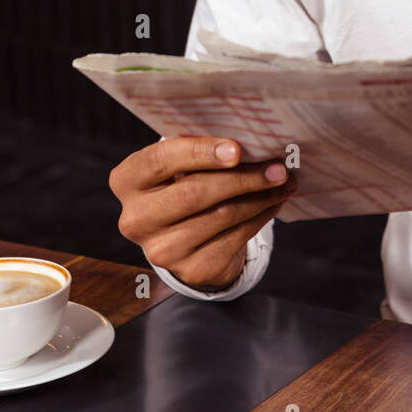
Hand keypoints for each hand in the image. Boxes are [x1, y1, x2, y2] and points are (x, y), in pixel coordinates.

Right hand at [110, 136, 295, 289]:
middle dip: (242, 177)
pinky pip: (236, 237)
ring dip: (260, 196)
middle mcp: (136, 219)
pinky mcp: (191, 270)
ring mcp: (162, 250)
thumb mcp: (177, 164)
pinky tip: (274, 202)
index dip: (200, 152)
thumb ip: (198, 148)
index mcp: (127, 181)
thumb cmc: (181, 182)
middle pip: (195, 193)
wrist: (180, 236)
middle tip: (277, 166)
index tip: (237, 149)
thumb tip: (251, 141)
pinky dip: (261, 216)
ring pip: (221, 216)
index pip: (161, 160)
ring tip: (283, 181)